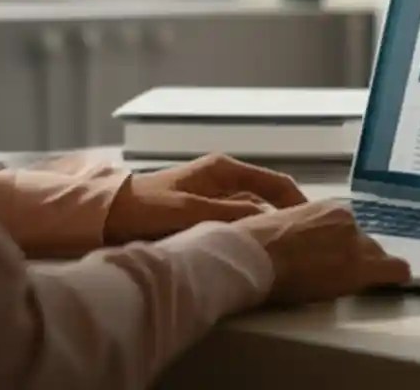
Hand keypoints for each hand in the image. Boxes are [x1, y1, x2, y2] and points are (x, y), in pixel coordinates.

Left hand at [105, 153, 308, 244]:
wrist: (107, 215)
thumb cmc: (148, 208)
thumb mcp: (192, 211)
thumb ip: (231, 215)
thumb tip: (270, 222)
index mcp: (224, 169)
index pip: (275, 182)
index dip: (296, 201)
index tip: (312, 222)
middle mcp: (222, 178)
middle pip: (265, 198)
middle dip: (282, 217)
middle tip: (298, 242)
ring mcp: (212, 195)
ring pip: (250, 213)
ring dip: (262, 228)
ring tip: (278, 249)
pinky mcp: (201, 212)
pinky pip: (234, 223)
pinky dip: (245, 234)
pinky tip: (248, 251)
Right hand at [236, 201, 410, 303]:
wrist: (251, 257)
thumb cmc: (252, 245)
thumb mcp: (280, 224)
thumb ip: (302, 228)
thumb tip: (303, 242)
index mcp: (328, 207)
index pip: (348, 229)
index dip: (341, 247)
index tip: (333, 258)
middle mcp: (347, 220)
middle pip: (364, 244)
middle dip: (354, 258)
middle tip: (336, 275)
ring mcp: (355, 242)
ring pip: (376, 258)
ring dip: (367, 270)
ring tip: (352, 283)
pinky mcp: (360, 266)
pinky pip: (394, 270)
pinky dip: (394, 276)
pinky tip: (398, 281)